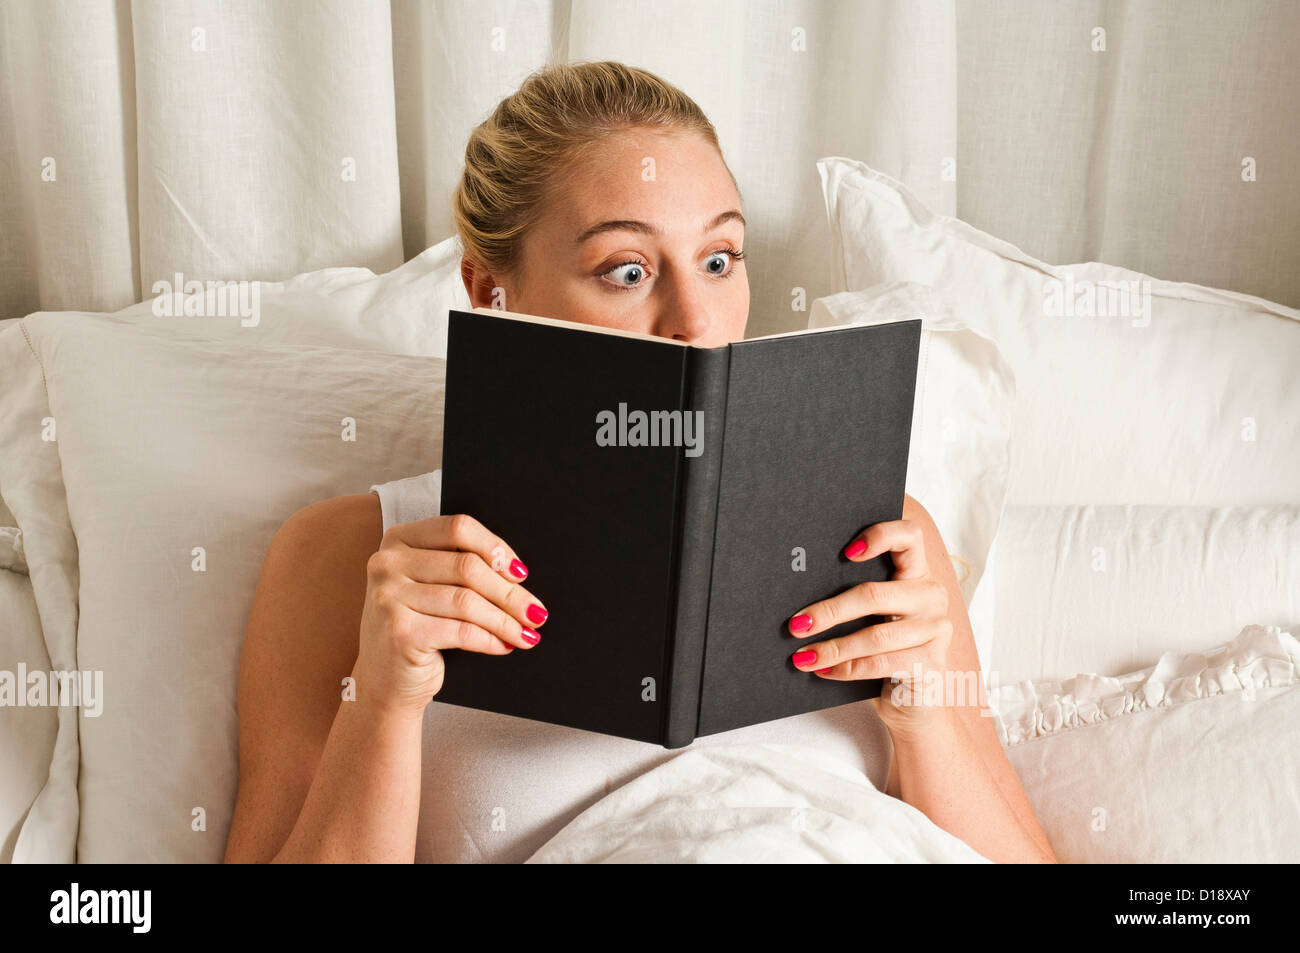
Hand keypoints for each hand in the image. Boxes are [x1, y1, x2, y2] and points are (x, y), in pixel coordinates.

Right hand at [353, 514, 549, 716]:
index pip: (457, 528)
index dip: (495, 548)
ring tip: (526, 632)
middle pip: (467, 566)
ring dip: (505, 620)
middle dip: (510, 593)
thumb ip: (459, 568)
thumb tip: (515, 572)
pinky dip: (490, 639)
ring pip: (468, 601)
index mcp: (398, 539)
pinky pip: (462, 631)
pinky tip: (504, 645)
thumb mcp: (429, 586)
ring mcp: (389, 598)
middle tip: (536, 612)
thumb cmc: (416, 629)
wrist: (384, 682)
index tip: (519, 572)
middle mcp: (387, 564)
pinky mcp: (400, 633)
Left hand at [786, 517, 954, 737]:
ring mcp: (936, 629)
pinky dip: (846, 669)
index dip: (880, 535)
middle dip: (830, 610)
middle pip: (874, 594)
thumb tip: (802, 600)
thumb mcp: (876, 618)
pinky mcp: (931, 663)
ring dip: (832, 647)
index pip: (909, 536)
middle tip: (797, 624)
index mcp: (916, 573)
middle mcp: (931, 596)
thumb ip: (857, 600)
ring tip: (802, 656)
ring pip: (875, 635)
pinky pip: (880, 663)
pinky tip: (823, 671)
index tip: (846, 552)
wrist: (914, 702)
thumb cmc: (886, 651)